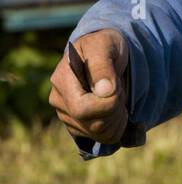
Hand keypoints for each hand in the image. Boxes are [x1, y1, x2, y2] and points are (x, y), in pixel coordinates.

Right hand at [49, 29, 130, 144]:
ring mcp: (66, 114)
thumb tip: (105, 91)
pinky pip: (103, 137)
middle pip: (93, 126)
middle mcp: (59, 100)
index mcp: (62, 80)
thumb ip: (102, 66)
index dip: (108, 105)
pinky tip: (116, 108)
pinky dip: (117, 126)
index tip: (118, 88)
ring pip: (100, 134)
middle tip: (120, 90)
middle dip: (115, 111)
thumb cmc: (104, 46)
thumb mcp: (105, 46)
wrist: (104, 51)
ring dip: (118, 118)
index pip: (83, 109)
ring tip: (117, 96)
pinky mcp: (77, 125)